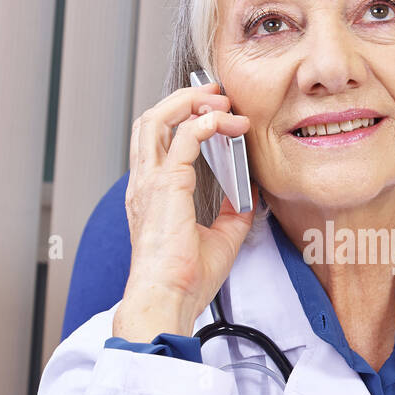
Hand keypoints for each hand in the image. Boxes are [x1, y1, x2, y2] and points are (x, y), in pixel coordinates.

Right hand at [113, 83, 254, 341]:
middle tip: (216, 96)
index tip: (217, 116)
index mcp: (151, 195)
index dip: (184, 120)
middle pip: (151, 121)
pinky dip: (205, 122)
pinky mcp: (165, 185)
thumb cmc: (183, 279)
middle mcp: (144, 183)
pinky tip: (225, 123)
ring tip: (220, 103)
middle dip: (184, 100)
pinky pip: (184, 136)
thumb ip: (232, 212)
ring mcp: (149, 182)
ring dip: (190, 103)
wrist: (168, 298)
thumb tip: (250, 194)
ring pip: (157, 119)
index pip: (159, 142)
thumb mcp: (220, 238)